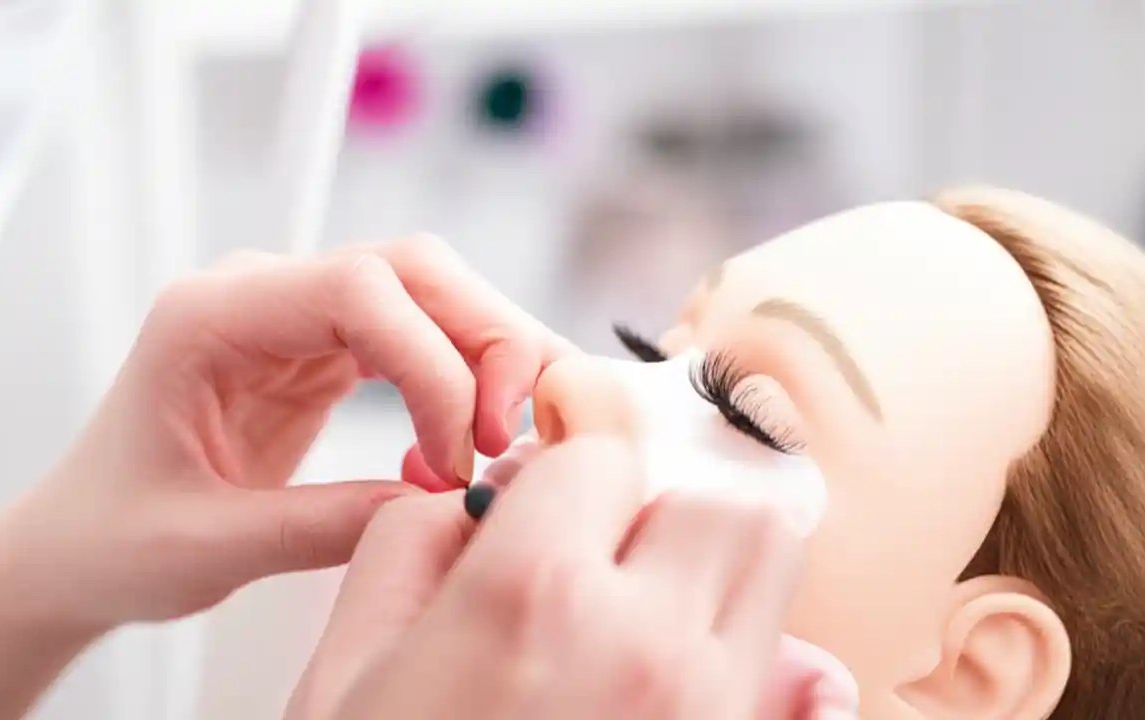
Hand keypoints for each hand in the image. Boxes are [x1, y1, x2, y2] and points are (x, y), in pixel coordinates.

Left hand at [0, 236, 573, 627]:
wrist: (80, 546)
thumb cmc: (112, 538)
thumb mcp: (207, 547)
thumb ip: (322, 526)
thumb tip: (444, 506)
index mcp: (209, 315)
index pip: (358, 287)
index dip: (431, 360)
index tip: (457, 451)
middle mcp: (260, 294)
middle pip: (414, 269)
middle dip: (486, 341)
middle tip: (511, 436)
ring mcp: (298, 317)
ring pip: (432, 296)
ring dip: (489, 357)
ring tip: (505, 440)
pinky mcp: (325, 352)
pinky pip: (420, 341)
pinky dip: (463, 383)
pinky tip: (463, 445)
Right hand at [287, 436, 858, 719]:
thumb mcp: (349, 662)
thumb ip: (411, 541)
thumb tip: (477, 500)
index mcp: (532, 596)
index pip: (604, 450)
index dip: (565, 460)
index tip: (551, 478)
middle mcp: (642, 645)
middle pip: (720, 495)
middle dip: (661, 497)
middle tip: (605, 536)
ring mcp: (703, 710)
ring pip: (771, 564)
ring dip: (716, 554)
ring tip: (646, 593)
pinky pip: (795, 672)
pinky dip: (753, 641)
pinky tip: (679, 659)